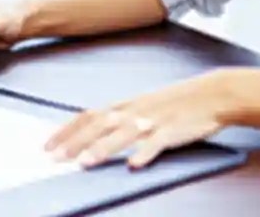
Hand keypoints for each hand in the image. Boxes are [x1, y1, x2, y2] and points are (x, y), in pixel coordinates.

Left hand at [45, 70, 238, 168]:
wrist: (212, 93)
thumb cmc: (176, 103)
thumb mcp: (144, 106)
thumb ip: (121, 118)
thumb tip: (95, 134)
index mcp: (126, 105)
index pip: (88, 115)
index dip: (66, 130)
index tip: (47, 146)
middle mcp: (135, 110)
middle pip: (99, 125)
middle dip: (75, 142)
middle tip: (55, 158)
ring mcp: (154, 120)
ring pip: (124, 134)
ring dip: (103, 149)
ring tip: (85, 163)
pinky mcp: (175, 131)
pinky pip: (158, 143)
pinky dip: (145, 153)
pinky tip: (134, 165)